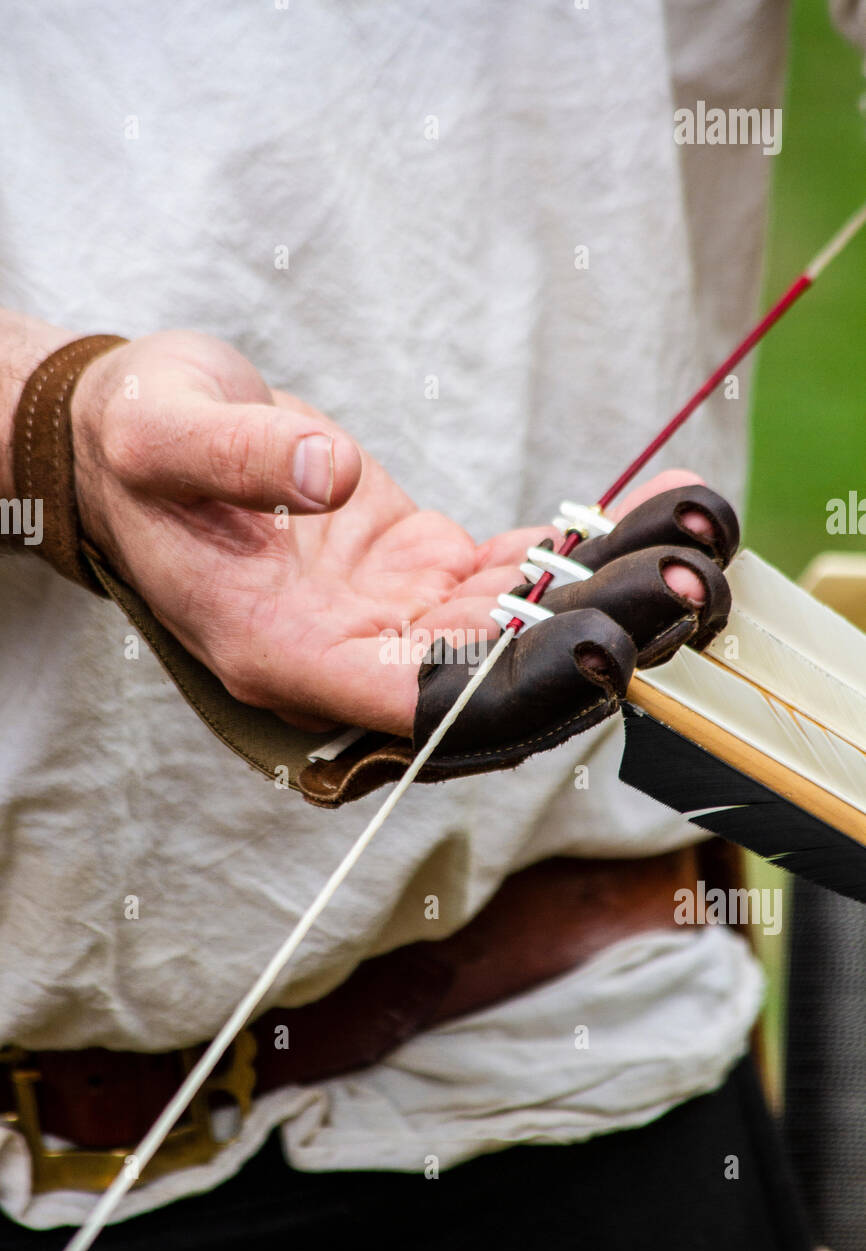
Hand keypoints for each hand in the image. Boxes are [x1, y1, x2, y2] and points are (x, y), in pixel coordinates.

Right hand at [70, 328, 715, 736]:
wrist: (137, 445)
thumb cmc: (137, 445)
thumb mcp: (163, 436)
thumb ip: (239, 459)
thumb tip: (333, 476)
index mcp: (284, 654)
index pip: (418, 706)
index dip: (514, 689)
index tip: (602, 649)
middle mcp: (353, 660)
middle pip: (498, 681)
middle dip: (599, 643)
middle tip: (686, 586)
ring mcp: (397, 621)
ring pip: (529, 630)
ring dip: (619, 595)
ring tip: (703, 535)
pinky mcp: (427, 574)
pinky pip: (526, 577)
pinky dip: (593, 551)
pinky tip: (662, 511)